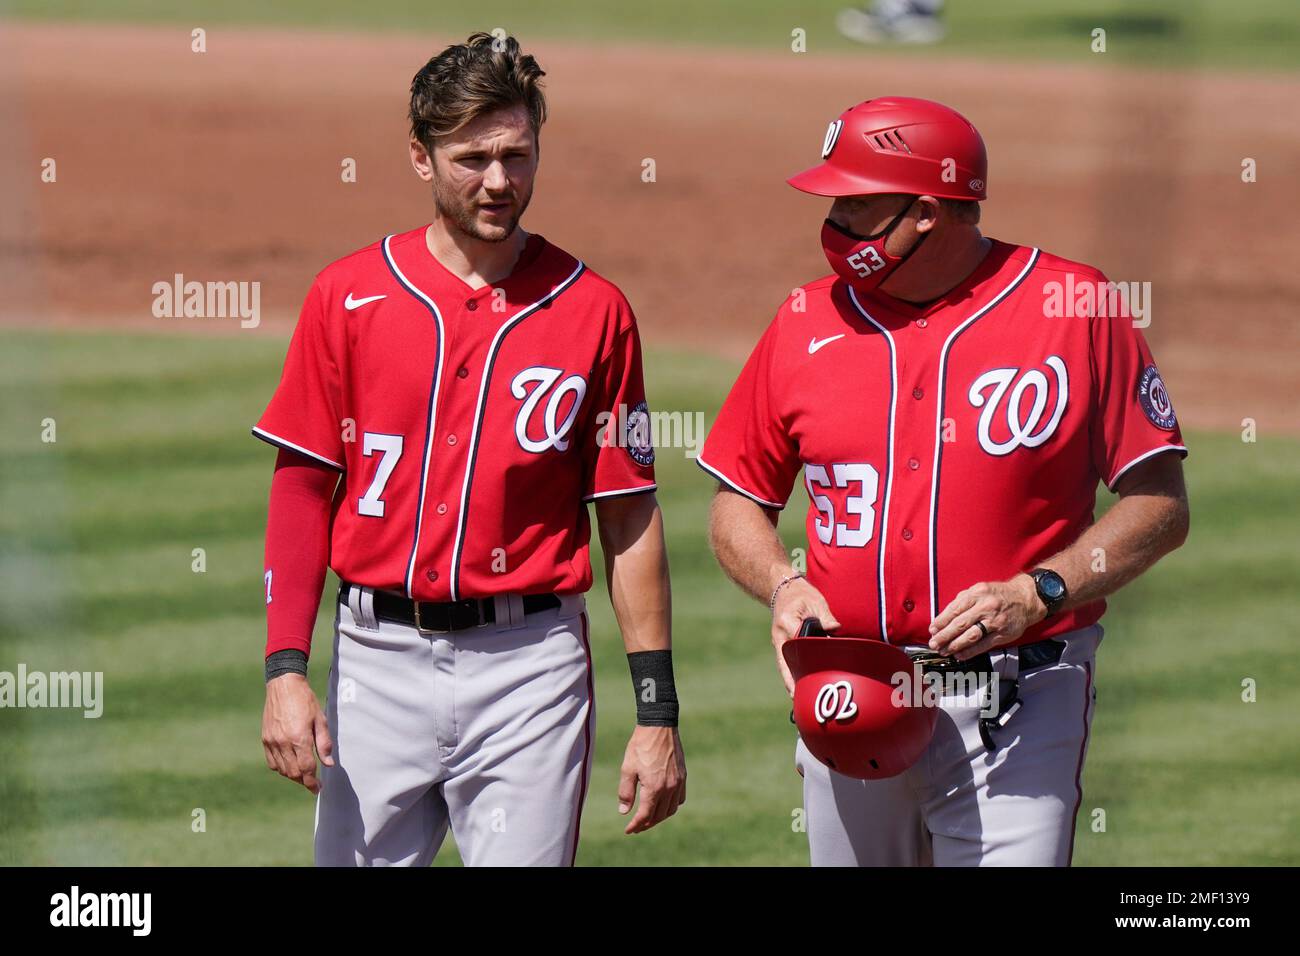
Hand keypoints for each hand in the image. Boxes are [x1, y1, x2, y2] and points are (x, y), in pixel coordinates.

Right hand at [262, 674, 333, 793]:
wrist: (284, 686)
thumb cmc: (305, 701)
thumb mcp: (321, 720)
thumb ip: (324, 744)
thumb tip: (329, 764)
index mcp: (299, 738)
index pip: (306, 769)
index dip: (312, 782)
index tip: (318, 789)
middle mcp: (283, 742)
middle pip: (293, 772)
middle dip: (304, 781)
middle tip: (313, 783)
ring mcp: (272, 742)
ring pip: (282, 770)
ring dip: (293, 776)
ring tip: (303, 775)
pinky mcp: (265, 739)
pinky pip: (272, 762)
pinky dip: (281, 768)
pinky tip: (289, 765)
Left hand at [617, 725, 686, 833]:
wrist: (659, 726)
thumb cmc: (640, 745)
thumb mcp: (627, 768)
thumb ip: (626, 791)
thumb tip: (624, 811)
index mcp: (654, 787)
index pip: (645, 815)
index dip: (635, 825)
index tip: (628, 830)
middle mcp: (669, 788)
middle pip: (659, 816)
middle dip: (646, 824)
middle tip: (636, 826)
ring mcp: (678, 782)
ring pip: (671, 809)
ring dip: (659, 817)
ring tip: (649, 818)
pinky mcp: (683, 776)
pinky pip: (680, 798)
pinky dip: (671, 806)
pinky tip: (663, 804)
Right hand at [771, 577, 840, 695]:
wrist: (784, 590)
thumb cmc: (802, 595)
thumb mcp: (816, 601)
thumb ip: (826, 616)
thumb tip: (836, 628)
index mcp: (787, 621)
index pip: (796, 641)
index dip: (804, 656)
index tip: (809, 669)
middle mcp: (780, 635)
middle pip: (784, 662)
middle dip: (790, 680)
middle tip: (797, 698)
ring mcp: (779, 642)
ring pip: (783, 666)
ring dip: (790, 682)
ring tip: (797, 700)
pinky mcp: (782, 646)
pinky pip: (786, 663)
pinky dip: (791, 676)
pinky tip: (798, 689)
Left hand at [928, 574, 1045, 660]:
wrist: (1025, 599)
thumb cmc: (997, 595)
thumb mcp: (979, 590)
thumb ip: (962, 602)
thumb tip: (943, 618)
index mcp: (977, 594)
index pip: (954, 609)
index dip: (941, 621)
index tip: (932, 630)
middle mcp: (985, 607)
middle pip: (960, 624)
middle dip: (944, 635)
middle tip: (934, 643)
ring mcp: (995, 621)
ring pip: (971, 636)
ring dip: (955, 645)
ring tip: (944, 651)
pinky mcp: (1002, 634)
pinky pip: (983, 645)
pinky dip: (970, 651)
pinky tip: (960, 655)